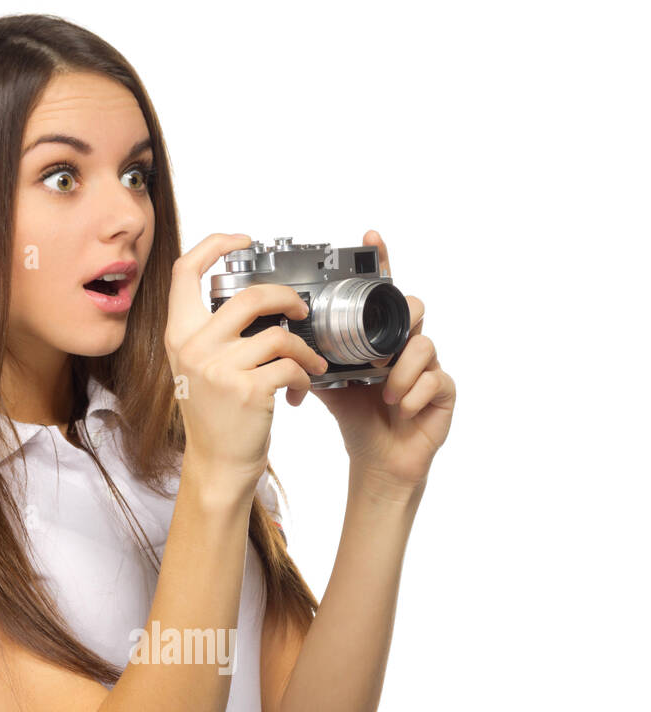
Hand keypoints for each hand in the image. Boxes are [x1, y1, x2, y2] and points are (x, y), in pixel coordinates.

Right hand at [165, 233, 326, 493]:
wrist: (217, 466)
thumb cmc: (214, 419)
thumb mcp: (197, 370)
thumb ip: (211, 333)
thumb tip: (251, 300)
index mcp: (179, 336)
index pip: (185, 272)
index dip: (215, 244)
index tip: (243, 239)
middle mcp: (194, 348)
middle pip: (250, 295)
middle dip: (287, 297)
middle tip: (301, 310)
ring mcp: (220, 368)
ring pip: (279, 334)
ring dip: (305, 349)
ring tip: (311, 364)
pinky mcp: (248, 390)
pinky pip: (290, 366)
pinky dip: (304, 377)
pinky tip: (299, 391)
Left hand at [310, 230, 455, 498]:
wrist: (378, 460)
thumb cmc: (359, 418)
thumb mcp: (331, 386)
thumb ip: (315, 361)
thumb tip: (283, 344)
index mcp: (379, 339)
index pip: (382, 295)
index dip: (381, 263)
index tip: (369, 236)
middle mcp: (406, 346)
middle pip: (413, 308)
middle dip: (400, 319)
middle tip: (382, 346)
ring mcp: (429, 366)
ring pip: (425, 345)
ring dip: (402, 370)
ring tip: (387, 393)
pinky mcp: (443, 391)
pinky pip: (436, 379)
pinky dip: (414, 394)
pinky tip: (402, 408)